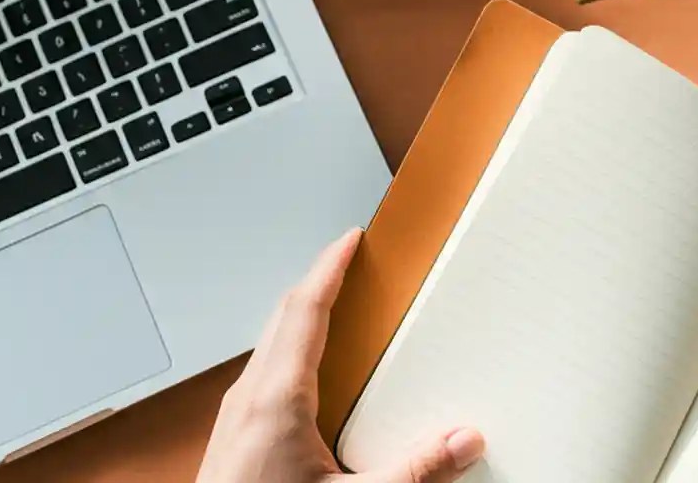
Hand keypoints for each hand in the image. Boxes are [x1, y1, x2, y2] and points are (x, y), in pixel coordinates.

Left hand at [197, 228, 485, 482]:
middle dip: (321, 279)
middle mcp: (249, 396)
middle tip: (352, 260)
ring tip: (337, 302)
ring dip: (303, 312)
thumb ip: (414, 470)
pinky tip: (312, 366)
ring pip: (270, 340)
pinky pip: (264, 367)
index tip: (350, 239)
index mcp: (277, 399)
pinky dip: (292, 344)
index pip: (306, 309)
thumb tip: (463, 440)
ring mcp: (236, 413)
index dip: (330, 266)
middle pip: (284, 315)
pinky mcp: (234, 432)